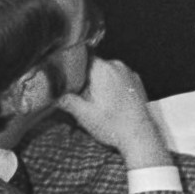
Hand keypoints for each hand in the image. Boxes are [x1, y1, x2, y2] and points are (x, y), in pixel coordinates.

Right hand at [57, 55, 169, 170]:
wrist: (140, 135)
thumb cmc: (113, 125)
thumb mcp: (83, 114)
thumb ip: (66, 101)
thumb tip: (54, 95)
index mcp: (104, 69)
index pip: (81, 58)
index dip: (71, 68)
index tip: (65, 80)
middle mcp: (118, 66)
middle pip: (93, 66)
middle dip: (83, 80)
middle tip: (78, 97)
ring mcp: (129, 73)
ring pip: (105, 73)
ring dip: (96, 85)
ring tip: (94, 103)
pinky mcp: (136, 82)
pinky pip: (117, 79)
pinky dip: (109, 87)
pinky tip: (106, 103)